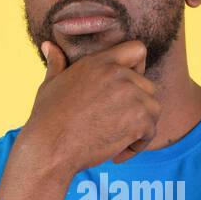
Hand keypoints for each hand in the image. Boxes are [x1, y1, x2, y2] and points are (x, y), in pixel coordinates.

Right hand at [17, 39, 161, 178]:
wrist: (50, 147)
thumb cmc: (47, 119)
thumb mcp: (50, 84)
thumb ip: (57, 63)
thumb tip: (48, 45)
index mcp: (99, 62)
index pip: (137, 50)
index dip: (138, 68)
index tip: (127, 88)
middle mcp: (118, 74)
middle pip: (148, 86)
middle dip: (138, 106)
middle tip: (115, 124)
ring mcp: (131, 95)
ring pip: (153, 109)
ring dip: (140, 127)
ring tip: (116, 140)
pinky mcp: (139, 119)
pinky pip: (150, 132)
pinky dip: (137, 146)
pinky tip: (116, 154)